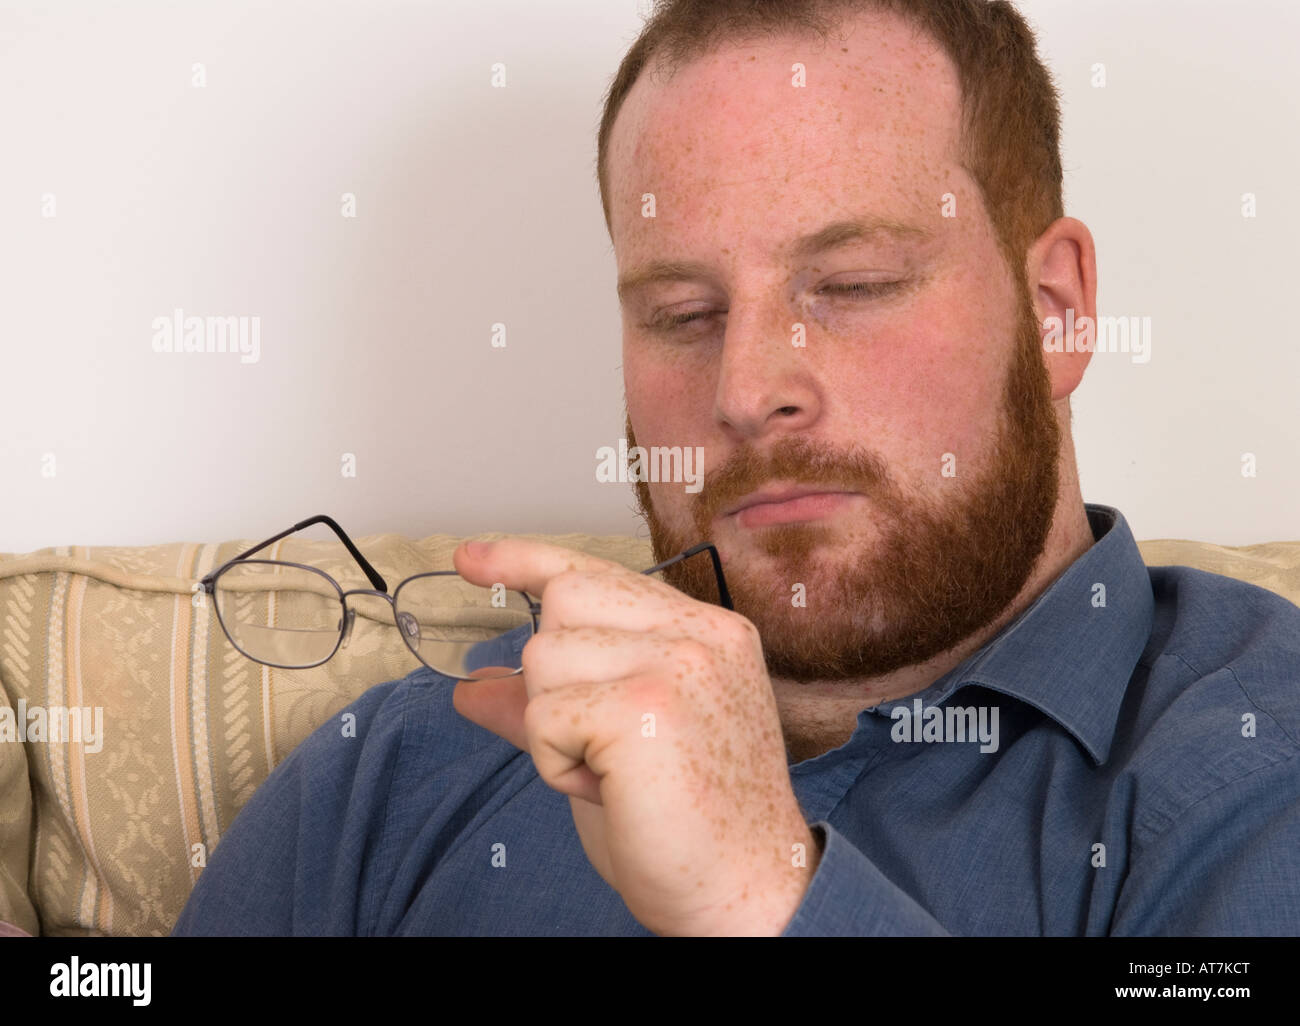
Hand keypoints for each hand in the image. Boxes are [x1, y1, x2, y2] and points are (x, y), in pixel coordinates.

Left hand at [450, 537, 820, 935]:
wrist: (750, 894)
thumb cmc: (690, 825)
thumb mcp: (615, 745)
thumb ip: (550, 700)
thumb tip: (473, 685)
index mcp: (706, 632)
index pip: (600, 572)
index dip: (526, 558)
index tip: (471, 559)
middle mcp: (700, 633)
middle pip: (565, 600)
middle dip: (553, 673)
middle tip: (600, 740)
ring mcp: (678, 662)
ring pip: (545, 656)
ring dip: (555, 726)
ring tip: (614, 772)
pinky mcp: (645, 705)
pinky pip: (543, 714)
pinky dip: (555, 760)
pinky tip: (609, 788)